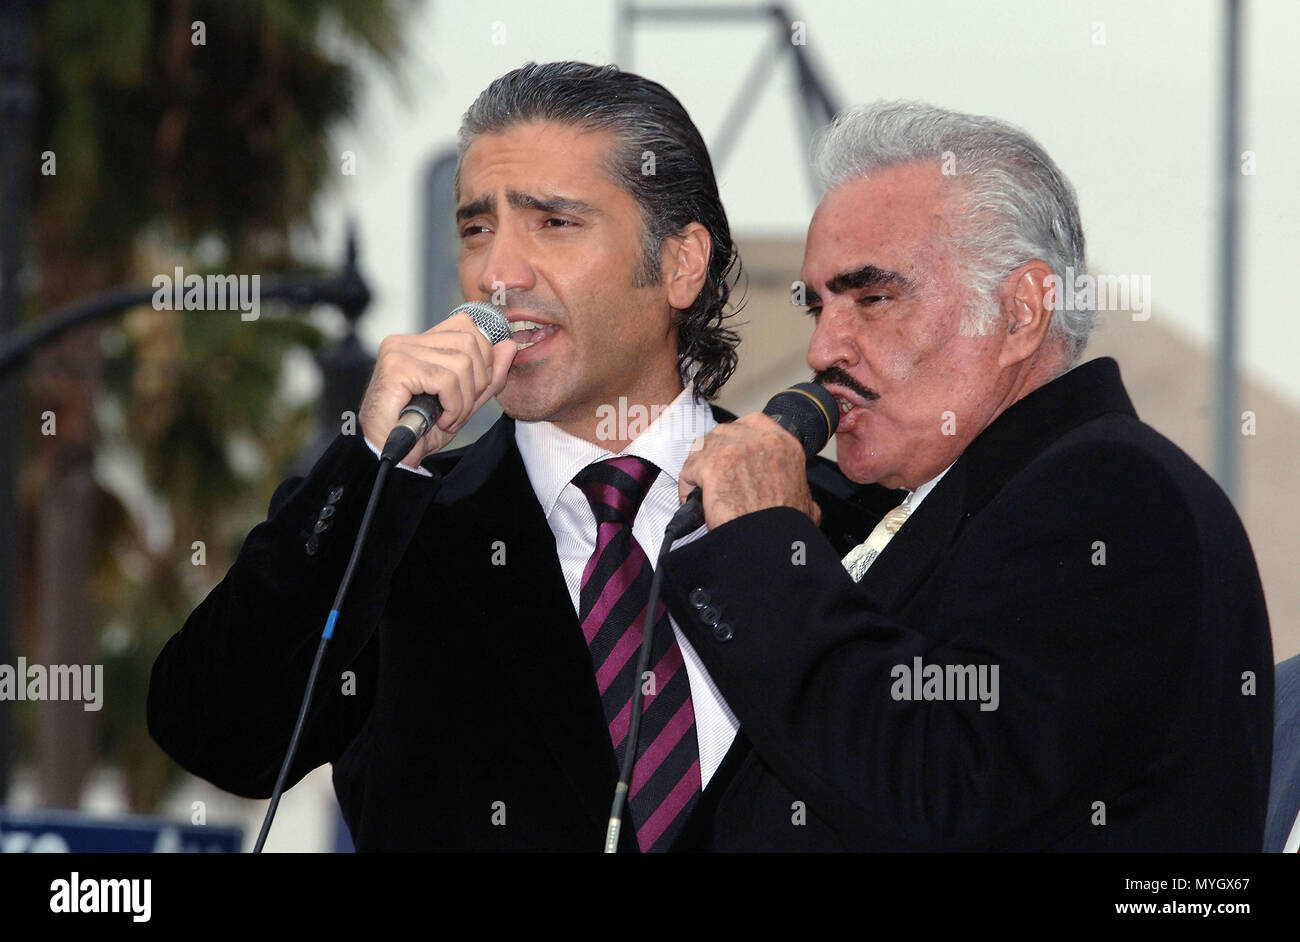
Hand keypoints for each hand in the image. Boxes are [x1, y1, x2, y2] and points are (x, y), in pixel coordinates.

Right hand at [359, 312, 517, 465]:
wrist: (390, 456)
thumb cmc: (419, 431)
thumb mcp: (465, 402)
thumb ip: (487, 376)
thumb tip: (510, 346)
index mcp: (421, 343)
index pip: (466, 326)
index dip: (483, 357)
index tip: (474, 389)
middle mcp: (407, 341)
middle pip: (469, 342)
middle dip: (477, 382)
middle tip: (461, 410)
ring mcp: (399, 351)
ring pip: (461, 363)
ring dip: (464, 400)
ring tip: (449, 417)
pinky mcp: (396, 368)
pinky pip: (446, 380)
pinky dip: (453, 406)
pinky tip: (440, 420)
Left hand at [679, 413, 820, 529]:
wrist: (770, 541)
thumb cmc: (784, 526)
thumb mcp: (805, 501)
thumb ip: (800, 492)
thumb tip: (803, 501)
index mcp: (784, 444)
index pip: (752, 423)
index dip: (736, 440)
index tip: (732, 455)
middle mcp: (759, 440)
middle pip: (724, 433)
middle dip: (716, 453)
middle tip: (714, 475)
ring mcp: (733, 449)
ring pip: (703, 448)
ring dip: (700, 467)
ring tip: (702, 488)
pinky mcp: (711, 466)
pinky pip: (689, 470)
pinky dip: (688, 486)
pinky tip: (695, 501)